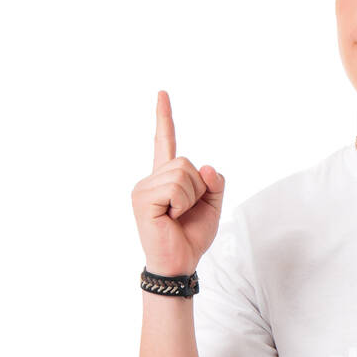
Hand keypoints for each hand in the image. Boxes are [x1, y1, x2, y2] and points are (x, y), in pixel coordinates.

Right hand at [131, 90, 224, 277]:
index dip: (164, 118)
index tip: (162, 94)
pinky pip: (176, 188)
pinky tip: (170, 218)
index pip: (165, 142)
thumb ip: (213, 182)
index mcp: (165, 178)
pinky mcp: (143, 198)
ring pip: (182, 173)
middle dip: (197, 188)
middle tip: (185, 211)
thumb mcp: (212, 206)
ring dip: (190, 197)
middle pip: (186, 162)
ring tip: (177, 216)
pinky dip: (182, 204)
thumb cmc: (191, 236)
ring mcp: (143, 188)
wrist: (180, 263)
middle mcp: (150, 179)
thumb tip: (204, 167)